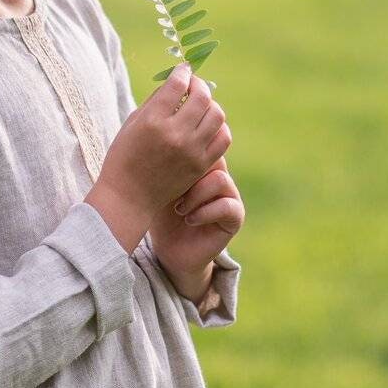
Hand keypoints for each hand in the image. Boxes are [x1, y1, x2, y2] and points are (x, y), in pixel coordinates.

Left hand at [148, 156, 244, 295]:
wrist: (169, 248)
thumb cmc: (161, 213)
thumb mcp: (159, 185)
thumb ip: (163, 163)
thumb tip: (152, 139)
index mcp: (203, 164)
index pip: (201, 143)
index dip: (184, 154)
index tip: (166, 170)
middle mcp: (220, 175)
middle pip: (212, 157)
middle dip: (189, 173)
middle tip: (171, 188)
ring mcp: (230, 195)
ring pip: (219, 179)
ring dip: (195, 195)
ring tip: (179, 208)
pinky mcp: (235, 216)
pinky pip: (226, 205)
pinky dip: (204, 212)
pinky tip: (189, 219)